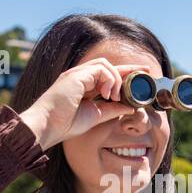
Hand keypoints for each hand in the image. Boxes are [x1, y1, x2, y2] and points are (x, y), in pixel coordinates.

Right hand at [17, 57, 150, 150]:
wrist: (46, 127)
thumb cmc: (64, 124)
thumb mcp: (95, 116)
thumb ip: (112, 109)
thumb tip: (130, 106)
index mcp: (82, 86)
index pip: (106, 75)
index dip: (124, 74)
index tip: (140, 76)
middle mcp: (79, 77)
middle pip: (107, 65)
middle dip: (128, 68)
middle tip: (144, 71)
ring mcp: (76, 74)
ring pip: (105, 65)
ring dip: (116, 79)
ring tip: (115, 97)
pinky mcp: (76, 75)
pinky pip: (100, 69)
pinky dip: (109, 80)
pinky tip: (109, 94)